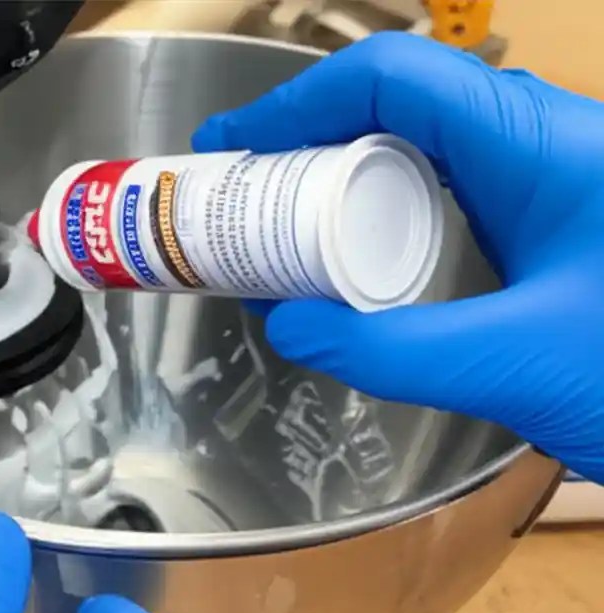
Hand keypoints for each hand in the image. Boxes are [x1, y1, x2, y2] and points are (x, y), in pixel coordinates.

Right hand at [193, 32, 603, 481]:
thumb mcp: (517, 364)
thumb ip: (392, 350)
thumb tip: (290, 325)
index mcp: (539, 143)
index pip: (392, 77)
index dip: (298, 102)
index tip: (235, 148)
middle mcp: (540, 140)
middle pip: (395, 102)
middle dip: (305, 140)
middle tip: (241, 194)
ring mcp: (547, 174)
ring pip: (417, 143)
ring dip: (338, 176)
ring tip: (277, 224)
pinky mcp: (548, 214)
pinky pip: (446, 187)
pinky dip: (380, 210)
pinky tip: (348, 258)